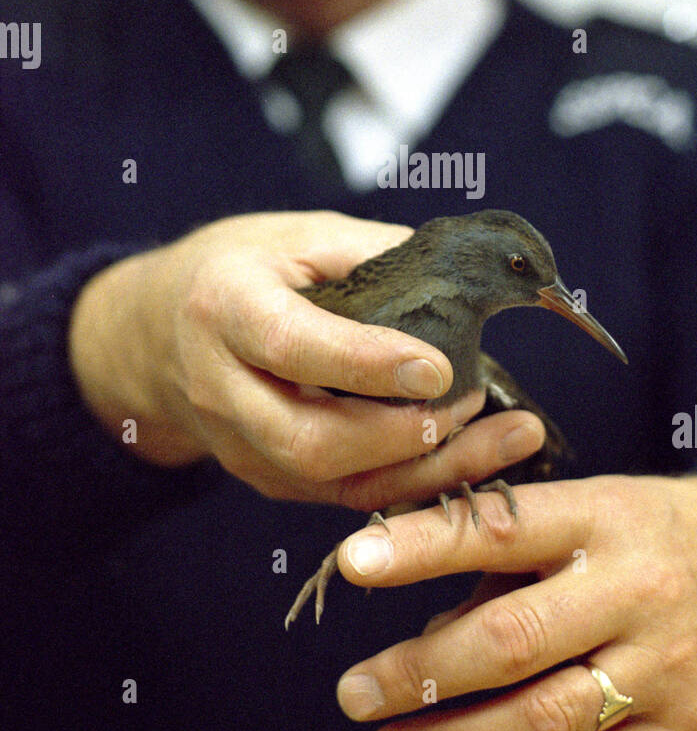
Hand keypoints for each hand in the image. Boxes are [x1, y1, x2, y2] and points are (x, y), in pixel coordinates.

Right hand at [68, 210, 545, 505]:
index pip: (295, 346)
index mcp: (225, 308)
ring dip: (425, 467)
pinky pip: (345, 495)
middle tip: (477, 400)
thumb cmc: (241, 269)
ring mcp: (240, 446)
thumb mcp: (298, 235)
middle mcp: (222, 389)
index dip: (367, 364)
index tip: (440, 368)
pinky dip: (414, 482)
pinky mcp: (266, 479)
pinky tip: (473, 456)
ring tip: (504, 436)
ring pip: (333, 482)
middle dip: (403, 435)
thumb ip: (373, 253)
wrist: (157, 333)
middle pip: (311, 440)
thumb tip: (461, 280)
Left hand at [334, 473, 696, 730]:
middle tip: (353, 693)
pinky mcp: (683, 729)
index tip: (353, 562)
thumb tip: (423, 622)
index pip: (502, 528)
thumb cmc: (659, 531)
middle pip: (514, 640)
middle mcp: (633, 590)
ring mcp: (663, 666)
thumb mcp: (596, 506)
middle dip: (420, 672)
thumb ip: (513, 557)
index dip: (424, 546)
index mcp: (602, 518)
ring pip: (545, 718)